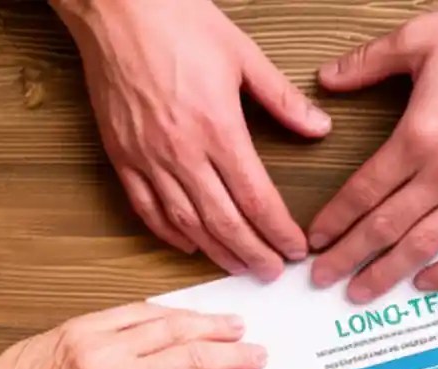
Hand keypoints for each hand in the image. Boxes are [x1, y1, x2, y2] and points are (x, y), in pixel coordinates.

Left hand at [0, 303, 264, 368]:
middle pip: (192, 359)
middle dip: (232, 357)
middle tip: (257, 355)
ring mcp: (101, 347)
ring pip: (171, 327)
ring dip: (209, 326)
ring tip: (235, 327)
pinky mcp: (85, 326)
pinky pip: (139, 312)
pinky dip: (171, 312)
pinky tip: (190, 315)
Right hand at [55, 0, 330, 279]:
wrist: (118, 6)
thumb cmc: (178, 21)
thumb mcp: (243, 55)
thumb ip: (283, 100)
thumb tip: (319, 127)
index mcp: (218, 128)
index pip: (256, 199)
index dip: (278, 231)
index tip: (295, 249)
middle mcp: (181, 152)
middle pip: (224, 222)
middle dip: (253, 254)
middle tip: (272, 273)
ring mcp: (147, 157)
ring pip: (186, 223)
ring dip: (216, 252)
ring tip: (238, 269)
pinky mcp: (120, 155)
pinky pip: (145, 208)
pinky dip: (168, 233)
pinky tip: (188, 245)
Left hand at [307, 0, 437, 301]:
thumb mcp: (420, 38)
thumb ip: (368, 63)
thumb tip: (328, 78)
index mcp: (419, 136)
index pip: (364, 192)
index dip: (335, 220)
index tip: (316, 240)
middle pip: (385, 227)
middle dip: (348, 257)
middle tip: (323, 277)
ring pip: (424, 244)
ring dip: (388, 272)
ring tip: (361, 291)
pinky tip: (427, 282)